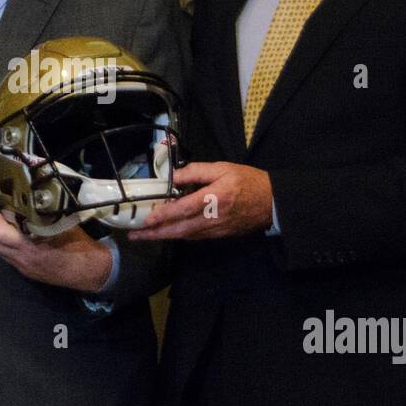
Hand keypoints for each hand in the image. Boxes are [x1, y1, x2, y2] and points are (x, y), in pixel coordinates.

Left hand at [0, 210, 111, 292]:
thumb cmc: (80, 247)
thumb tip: (34, 198)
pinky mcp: (28, 272)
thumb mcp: (64, 226)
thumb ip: (44, 216)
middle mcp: (24, 262)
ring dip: (2, 236)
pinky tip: (24, 235)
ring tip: (15, 223)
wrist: (91, 272)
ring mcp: (25, 269)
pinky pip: (10, 256)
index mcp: (33, 251)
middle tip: (5, 215)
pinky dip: (10, 244)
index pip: (2, 236)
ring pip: (0, 251)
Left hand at [127, 161, 272, 240]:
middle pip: (179, 230)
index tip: (146, 219)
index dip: (163, 216)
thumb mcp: (223, 168)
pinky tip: (167, 233)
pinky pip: (194, 237)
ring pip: (184, 236)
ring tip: (144, 236)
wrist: (272, 203)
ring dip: (163, 237)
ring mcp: (215, 230)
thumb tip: (173, 176)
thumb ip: (196, 171)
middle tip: (134, 235)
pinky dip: (178, 236)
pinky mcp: (218, 235)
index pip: (183, 209)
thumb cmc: (247, 181)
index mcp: (213, 198)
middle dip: (155, 234)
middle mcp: (212, 218)